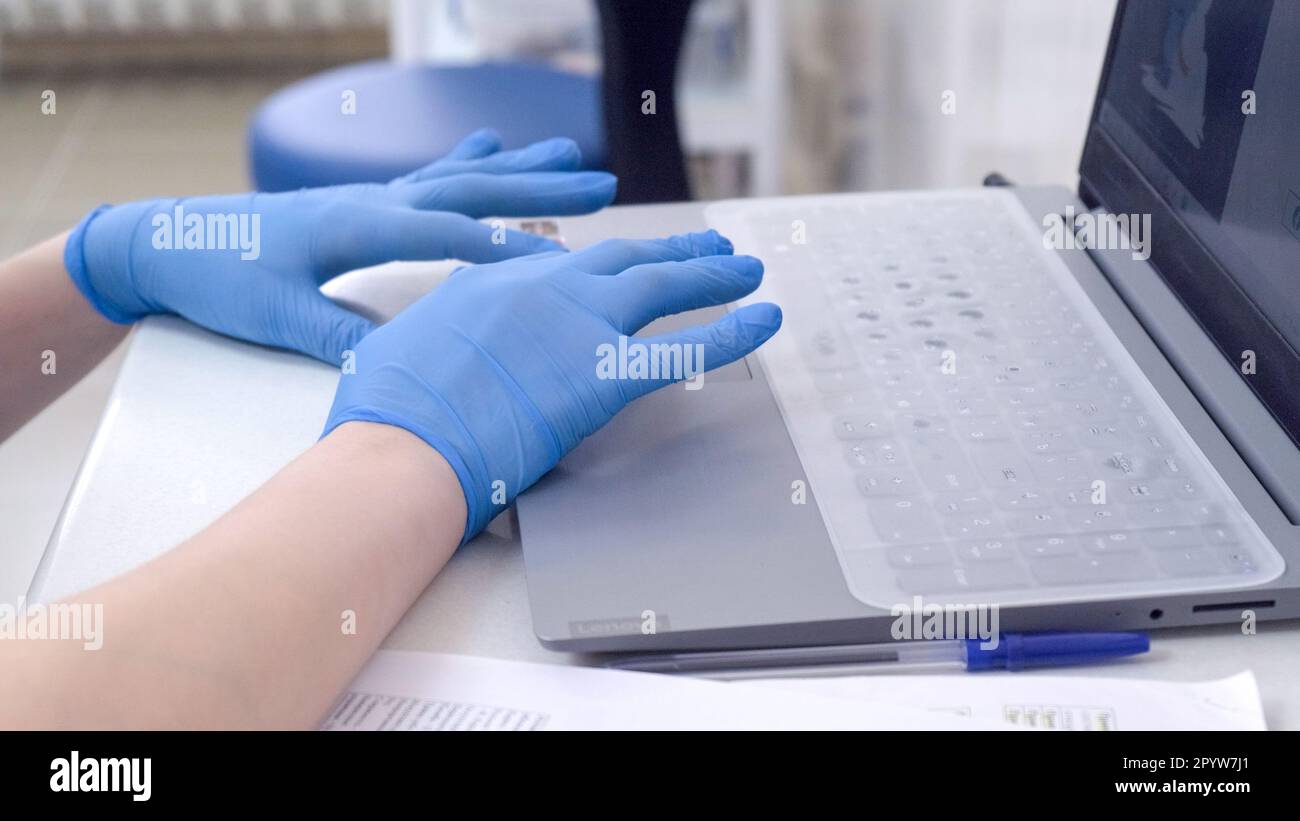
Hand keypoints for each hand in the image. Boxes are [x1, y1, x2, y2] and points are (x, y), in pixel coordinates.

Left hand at [63, 129, 616, 363]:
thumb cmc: (220, 276)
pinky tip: (491, 148)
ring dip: (519, 169)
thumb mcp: (275, 316)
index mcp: (358, 227)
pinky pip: (432, 176)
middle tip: (600, 184)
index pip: (450, 236)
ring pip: (461, 176)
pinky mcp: (366, 200)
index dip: (507, 248)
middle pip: (474, 191)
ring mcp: (373, 195)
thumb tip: (396, 360)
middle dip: (541, 190)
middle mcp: (375, 200)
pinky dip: (469, 163)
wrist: (171, 240)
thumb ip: (337, 336)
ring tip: (569, 156)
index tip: (563, 261)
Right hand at [322, 230, 782, 540]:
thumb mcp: (404, 351)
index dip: (602, 265)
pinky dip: (732, 331)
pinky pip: (684, 348)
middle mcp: (540, 290)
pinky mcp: (603, 374)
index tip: (624, 262)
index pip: (561, 264)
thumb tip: (447, 355)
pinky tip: (764, 319)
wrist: (400, 446)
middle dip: (670, 253)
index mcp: (491, 283)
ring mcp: (576, 326)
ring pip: (660, 287)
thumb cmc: (388, 415)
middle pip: (622, 260)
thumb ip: (444, 341)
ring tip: (747, 268)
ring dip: (711, 275)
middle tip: (707, 249)